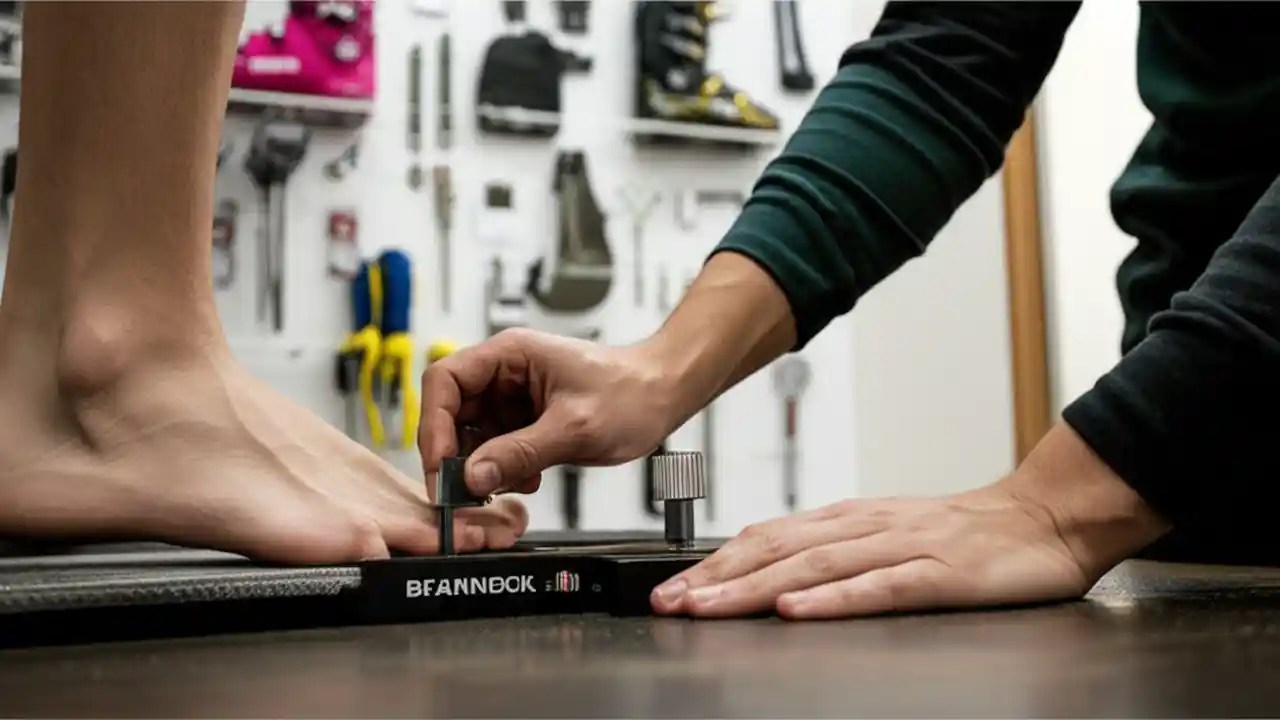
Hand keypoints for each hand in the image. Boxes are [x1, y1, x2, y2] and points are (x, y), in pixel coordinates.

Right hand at [419, 328, 676, 496]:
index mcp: (510, 354)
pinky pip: (496, 449)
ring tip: (509, 484)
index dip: (435, 423)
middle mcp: (505, 373)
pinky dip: (504, 470)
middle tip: (462, 491)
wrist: (665, 396)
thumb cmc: (631, 392)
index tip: (441, 463)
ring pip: (472, 436)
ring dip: (483, 466)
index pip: (445, 380)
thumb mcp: (574, 427)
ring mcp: (514, 398)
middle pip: (452, 412)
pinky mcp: (526, 422)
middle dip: (457, 453)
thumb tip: (473, 476)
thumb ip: (520, 452)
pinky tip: (528, 480)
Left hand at [651, 424, 1169, 618]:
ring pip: (815, 566)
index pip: (769, 537)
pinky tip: (797, 610)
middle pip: (779, 550)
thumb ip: (836, 551)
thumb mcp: (890, 535)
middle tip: (670, 601)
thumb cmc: (967, 532)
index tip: (673, 586)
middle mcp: (867, 526)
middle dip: (718, 578)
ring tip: (711, 606)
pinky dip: (833, 599)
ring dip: (755, 587)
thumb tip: (773, 571)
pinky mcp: (940, 572)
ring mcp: (902, 546)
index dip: (717, 562)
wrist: (1045, 516)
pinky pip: (879, 586)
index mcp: (851, 518)